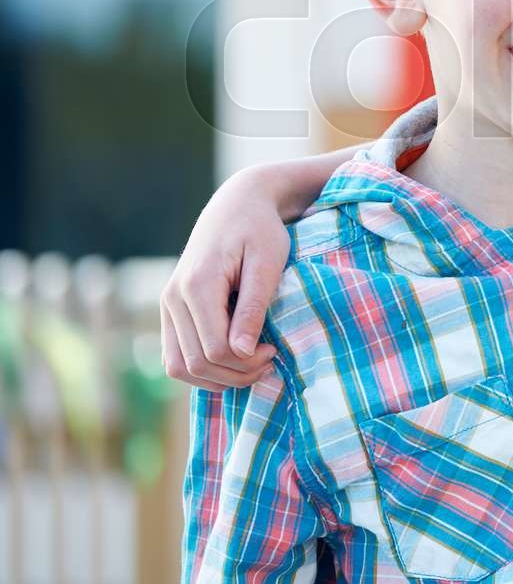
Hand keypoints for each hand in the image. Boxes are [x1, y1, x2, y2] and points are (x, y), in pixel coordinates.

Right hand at [160, 165, 289, 389]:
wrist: (237, 205)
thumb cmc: (260, 230)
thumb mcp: (267, 262)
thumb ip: (254, 306)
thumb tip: (243, 351)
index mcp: (197, 284)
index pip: (214, 348)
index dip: (246, 362)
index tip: (275, 352)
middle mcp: (172, 297)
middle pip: (196, 363)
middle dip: (236, 374)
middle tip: (269, 363)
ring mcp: (166, 305)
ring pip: (179, 367)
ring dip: (217, 378)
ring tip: (252, 365)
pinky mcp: (170, 310)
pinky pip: (175, 357)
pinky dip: (202, 370)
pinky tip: (233, 362)